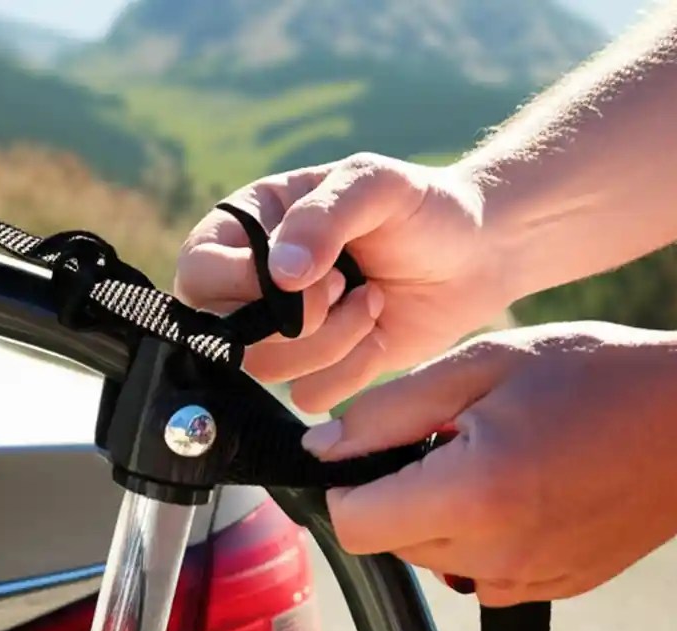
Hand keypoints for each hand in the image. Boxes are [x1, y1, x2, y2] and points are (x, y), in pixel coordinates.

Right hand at [174, 153, 510, 412]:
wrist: (479, 253)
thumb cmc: (421, 207)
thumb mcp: (373, 186)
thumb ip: (322, 218)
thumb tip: (279, 275)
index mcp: (247, 226)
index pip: (197, 270)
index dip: (242, 283)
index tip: (307, 273)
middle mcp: (252, 282)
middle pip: (225, 332)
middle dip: (297, 319)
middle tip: (346, 285)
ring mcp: (282, 331)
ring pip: (267, 370)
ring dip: (331, 342)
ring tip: (371, 300)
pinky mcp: (318, 370)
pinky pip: (307, 397)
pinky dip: (351, 372)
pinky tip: (379, 333)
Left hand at [307, 321, 676, 606]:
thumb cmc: (596, 374)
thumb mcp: (482, 364)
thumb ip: (387, 411)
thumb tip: (322, 449)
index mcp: (472, 495)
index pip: (355, 523)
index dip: (348, 482)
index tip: (374, 446)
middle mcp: (496, 555)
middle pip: (393, 540)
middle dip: (400, 488)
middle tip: (451, 433)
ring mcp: (530, 580)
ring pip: (435, 557)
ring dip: (441, 510)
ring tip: (494, 451)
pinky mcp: (557, 587)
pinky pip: (482, 571)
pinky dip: (484, 533)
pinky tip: (525, 483)